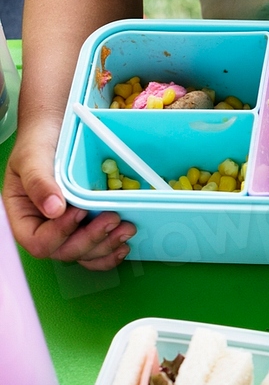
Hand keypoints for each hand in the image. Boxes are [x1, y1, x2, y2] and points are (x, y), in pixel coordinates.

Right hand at [3, 120, 133, 268]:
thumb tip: (54, 210)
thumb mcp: (33, 156)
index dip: (59, 233)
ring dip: (106, 247)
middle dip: (90, 240)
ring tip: (127, 229)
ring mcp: (67, 229)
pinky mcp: (86, 226)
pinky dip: (110, 251)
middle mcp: (44, 227)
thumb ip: (38, 182)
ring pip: (84, 254)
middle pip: (63, 252)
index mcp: (24, 214)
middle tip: (114, 219)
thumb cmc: (40, 141)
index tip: (80, 211)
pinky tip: (124, 243)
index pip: (36, 241)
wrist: (58, 130)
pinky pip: (96, 250)